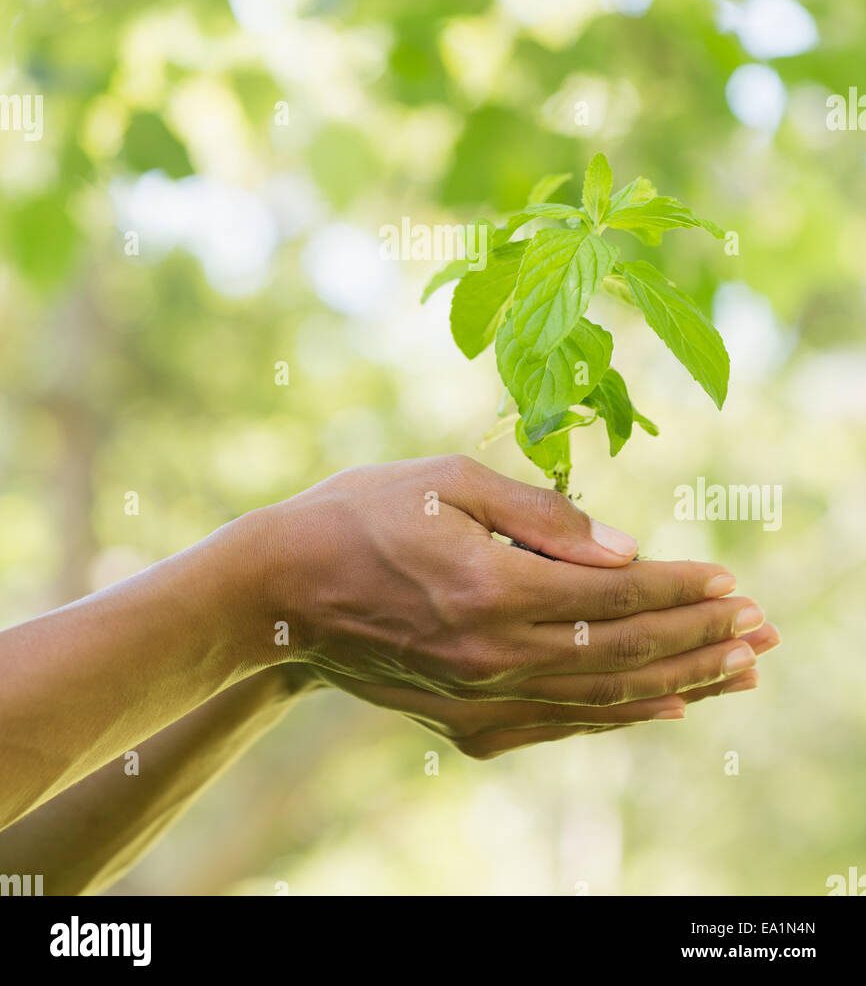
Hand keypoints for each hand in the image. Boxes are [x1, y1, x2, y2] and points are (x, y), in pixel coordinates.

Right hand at [246, 456, 777, 727]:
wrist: (277, 590)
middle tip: (764, 632)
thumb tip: (624, 547)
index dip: (680, 588)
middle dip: (700, 639)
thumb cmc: (358, 512)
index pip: (614, 593)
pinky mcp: (462, 721)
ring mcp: (477, 697)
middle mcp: (491, 654)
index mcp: (490, 586)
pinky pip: (560, 723)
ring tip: (740, 673)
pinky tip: (665, 707)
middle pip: (623, 650)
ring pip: (602, 696)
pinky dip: (619, 715)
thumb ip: (540, 513)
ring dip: (679, 682)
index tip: (732, 583)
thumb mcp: (446, 479)